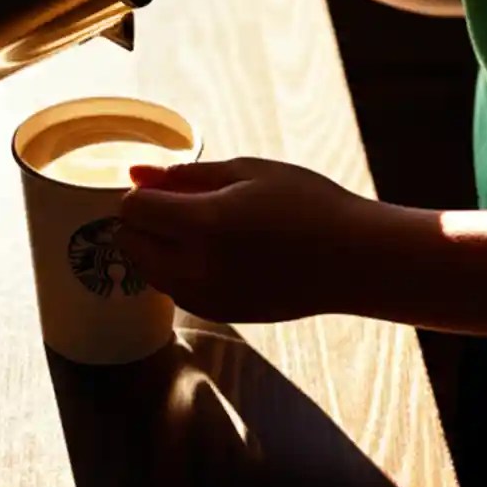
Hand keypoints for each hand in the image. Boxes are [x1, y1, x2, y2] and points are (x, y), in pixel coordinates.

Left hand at [117, 157, 373, 322]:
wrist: (354, 259)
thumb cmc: (308, 204)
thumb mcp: (248, 173)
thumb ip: (186, 175)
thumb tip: (136, 173)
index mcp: (204, 224)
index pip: (134, 210)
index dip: (141, 193)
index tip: (162, 186)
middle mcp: (197, 267)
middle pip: (132, 244)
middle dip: (141, 223)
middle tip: (175, 205)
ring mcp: (207, 297)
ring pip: (148, 273)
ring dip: (156, 249)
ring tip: (196, 229)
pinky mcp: (219, 314)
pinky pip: (175, 291)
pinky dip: (177, 272)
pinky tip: (212, 254)